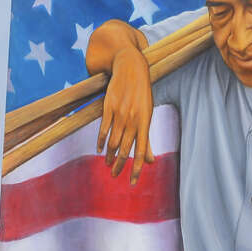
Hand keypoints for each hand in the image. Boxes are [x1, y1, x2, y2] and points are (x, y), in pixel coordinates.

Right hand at [97, 45, 155, 183]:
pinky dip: (101, 141)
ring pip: (113, 140)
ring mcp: (120, 112)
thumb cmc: (142, 95)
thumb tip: (151, 161)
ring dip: (110, 155)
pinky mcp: (108, 106)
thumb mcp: (147, 116)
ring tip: (108, 164)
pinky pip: (103, 128)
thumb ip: (146, 140)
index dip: (137, 168)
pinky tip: (100, 150)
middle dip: (120, 165)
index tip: (132, 182)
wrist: (131, 68)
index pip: (142, 151)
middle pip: (125, 149)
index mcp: (145, 122)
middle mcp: (133, 119)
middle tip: (115, 176)